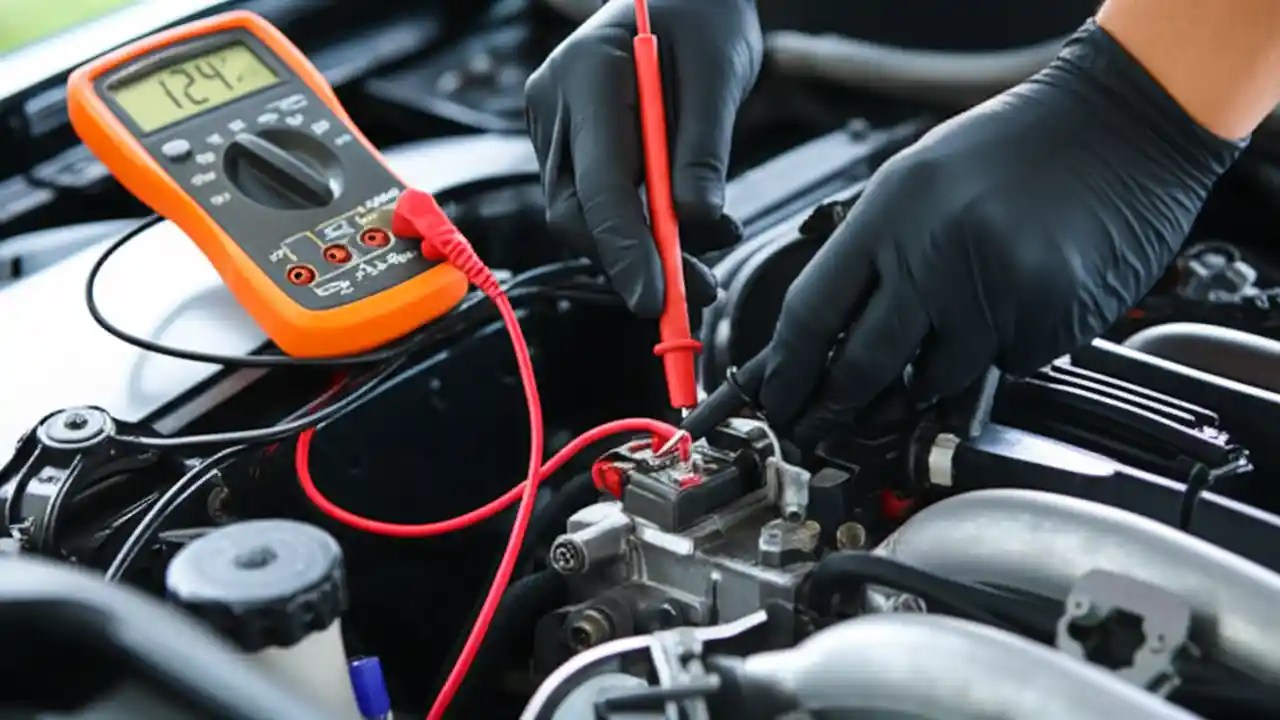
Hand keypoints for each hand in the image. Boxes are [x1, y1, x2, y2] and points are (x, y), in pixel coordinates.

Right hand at [524, 0, 762, 317]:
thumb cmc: (703, 15)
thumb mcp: (720, 73)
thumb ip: (705, 150)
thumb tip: (696, 221)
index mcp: (587, 75)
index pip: (598, 185)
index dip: (627, 251)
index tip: (657, 299)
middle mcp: (556, 102)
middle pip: (575, 213)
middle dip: (632, 263)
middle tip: (693, 296)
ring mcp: (556, 124)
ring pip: (584, 216)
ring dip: (642, 252)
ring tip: (707, 264)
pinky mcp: (569, 143)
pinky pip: (596, 202)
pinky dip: (640, 230)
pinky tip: (689, 234)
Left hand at [758, 21, 1243, 446]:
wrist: (1123, 121)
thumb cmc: (1018, 147)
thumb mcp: (918, 179)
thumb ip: (874, 251)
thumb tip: (826, 332)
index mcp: (891, 211)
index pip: (811, 311)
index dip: (786, 370)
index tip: (778, 402)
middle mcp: (936, 251)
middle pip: (861, 364)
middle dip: (841, 403)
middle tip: (829, 421)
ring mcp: (995, 288)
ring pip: (935, 379)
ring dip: (931, 376)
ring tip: (955, 328)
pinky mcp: (1047, 318)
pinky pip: (1003, 365)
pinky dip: (1001, 350)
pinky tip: (1018, 302)